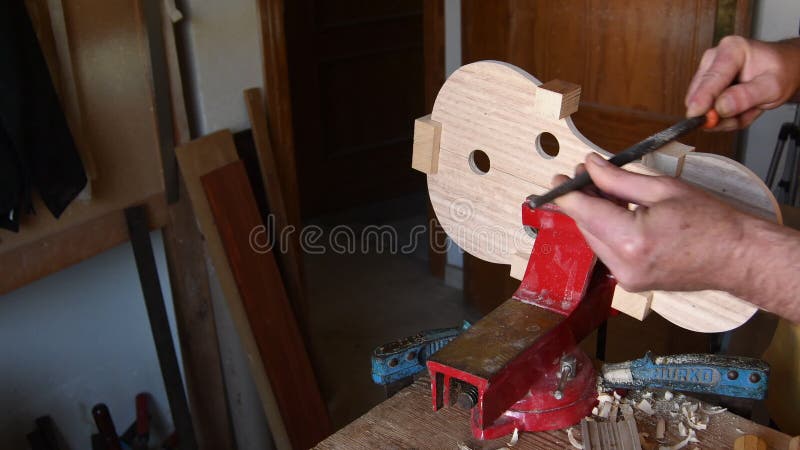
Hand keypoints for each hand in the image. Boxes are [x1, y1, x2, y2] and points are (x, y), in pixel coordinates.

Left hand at [552, 153, 749, 292]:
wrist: (739, 257)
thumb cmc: (712, 222)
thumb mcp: (662, 189)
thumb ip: (618, 179)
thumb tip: (590, 165)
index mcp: (631, 240)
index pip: (584, 213)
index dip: (566, 194)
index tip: (557, 180)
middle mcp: (624, 265)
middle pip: (586, 227)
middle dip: (582, 200)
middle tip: (584, 174)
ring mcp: (627, 279)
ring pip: (595, 239)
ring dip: (595, 214)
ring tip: (605, 188)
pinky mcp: (632, 283)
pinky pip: (608, 251)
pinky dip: (608, 230)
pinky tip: (617, 210)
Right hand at [685, 36, 799, 129]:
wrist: (783, 69)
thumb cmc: (780, 72)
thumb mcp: (772, 86)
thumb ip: (747, 96)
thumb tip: (721, 106)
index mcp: (732, 49)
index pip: (712, 77)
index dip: (702, 97)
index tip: (696, 113)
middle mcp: (714, 58)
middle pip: (702, 94)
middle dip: (722, 113)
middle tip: (746, 113)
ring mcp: (707, 72)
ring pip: (703, 106)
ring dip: (725, 117)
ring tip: (747, 107)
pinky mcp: (704, 86)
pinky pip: (706, 111)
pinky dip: (723, 117)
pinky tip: (739, 108)